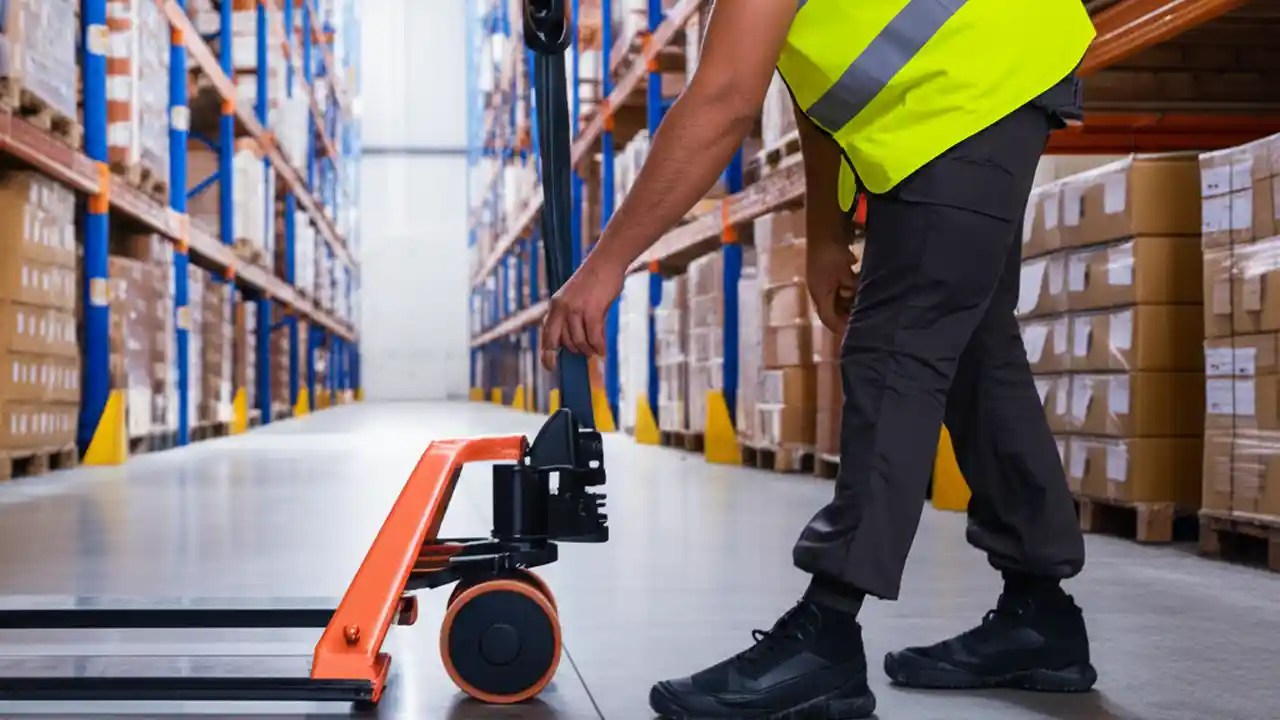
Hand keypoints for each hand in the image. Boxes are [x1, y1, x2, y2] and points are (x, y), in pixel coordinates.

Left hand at [540, 255, 624, 369]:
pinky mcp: (592, 310)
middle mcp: (561, 308)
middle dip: (576, 351)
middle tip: (587, 352)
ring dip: (588, 350)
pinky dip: (599, 347)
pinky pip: (594, 337)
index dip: (546, 354)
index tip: (550, 367)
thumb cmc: (593, 281)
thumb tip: (573, 343)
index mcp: (555, 305)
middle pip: (564, 342)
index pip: (546, 335)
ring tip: (595, 349)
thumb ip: (570, 317)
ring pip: (579, 341)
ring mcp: (576, 309)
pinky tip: (602, 350)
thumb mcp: (574, 298)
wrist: (606, 262)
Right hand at [806, 240, 857, 333]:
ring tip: (866, 304)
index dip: (841, 329)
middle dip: (847, 315)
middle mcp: (818, 290)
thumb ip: (854, 290)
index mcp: (819, 294)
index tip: (855, 335)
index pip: (829, 319)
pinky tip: (861, 286)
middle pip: (832, 310)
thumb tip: (864, 299)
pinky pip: (840, 286)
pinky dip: (850, 289)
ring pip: (837, 298)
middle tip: (865, 319)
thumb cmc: (832, 254)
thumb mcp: (846, 275)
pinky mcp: (828, 270)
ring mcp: (822, 280)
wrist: (824, 229)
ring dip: (850, 302)